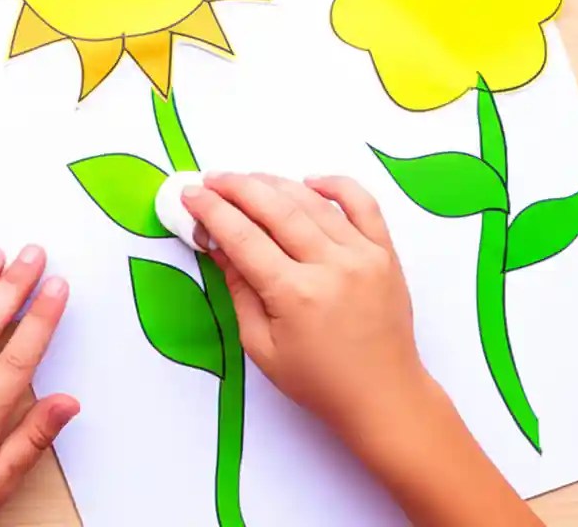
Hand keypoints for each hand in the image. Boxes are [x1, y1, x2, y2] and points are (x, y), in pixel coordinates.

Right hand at [183, 174, 540, 526]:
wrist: (384, 396)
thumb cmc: (318, 381)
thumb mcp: (261, 347)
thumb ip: (239, 290)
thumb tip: (218, 244)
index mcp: (296, 295)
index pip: (244, 238)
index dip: (212, 211)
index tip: (191, 194)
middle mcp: (331, 266)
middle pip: (276, 209)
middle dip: (238, 188)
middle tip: (212, 179)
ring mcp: (363, 255)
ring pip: (313, 202)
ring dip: (276, 184)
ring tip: (248, 179)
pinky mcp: (385, 253)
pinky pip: (362, 204)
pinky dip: (336, 185)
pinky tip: (309, 182)